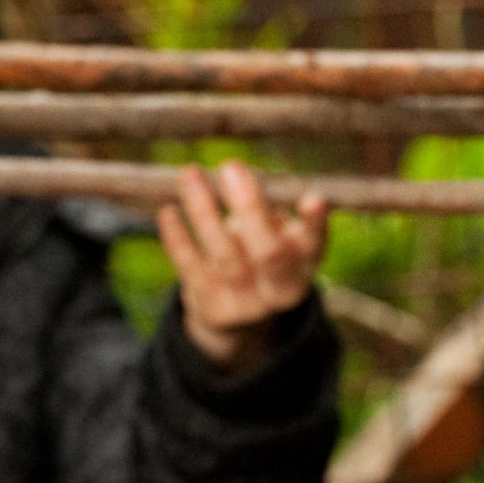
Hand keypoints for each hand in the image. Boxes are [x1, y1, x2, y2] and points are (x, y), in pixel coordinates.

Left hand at [156, 160, 327, 370]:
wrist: (241, 316)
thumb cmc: (260, 254)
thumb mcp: (279, 237)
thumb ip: (269, 210)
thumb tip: (239, 175)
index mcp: (305, 264)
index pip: (315, 242)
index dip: (314, 223)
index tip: (313, 198)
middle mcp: (281, 289)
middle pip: (268, 253)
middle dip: (250, 208)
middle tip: (232, 166)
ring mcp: (248, 304)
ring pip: (225, 256)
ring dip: (205, 211)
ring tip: (190, 173)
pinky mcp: (213, 309)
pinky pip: (192, 269)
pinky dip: (178, 239)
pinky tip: (169, 211)